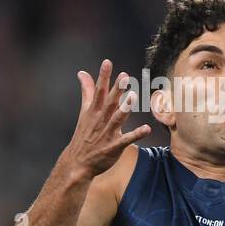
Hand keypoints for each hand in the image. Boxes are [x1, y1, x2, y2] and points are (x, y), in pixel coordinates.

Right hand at [63, 59, 150, 179]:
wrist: (78, 163)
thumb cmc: (84, 134)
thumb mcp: (84, 111)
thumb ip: (87, 91)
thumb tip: (82, 73)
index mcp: (93, 111)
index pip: (99, 91)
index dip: (103, 76)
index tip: (107, 62)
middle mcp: (100, 120)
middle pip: (109, 102)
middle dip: (116, 90)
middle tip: (124, 76)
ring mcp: (107, 134)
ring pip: (116, 119)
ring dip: (124, 109)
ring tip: (133, 96)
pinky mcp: (113, 147)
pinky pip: (126, 140)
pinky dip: (136, 135)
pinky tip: (147, 129)